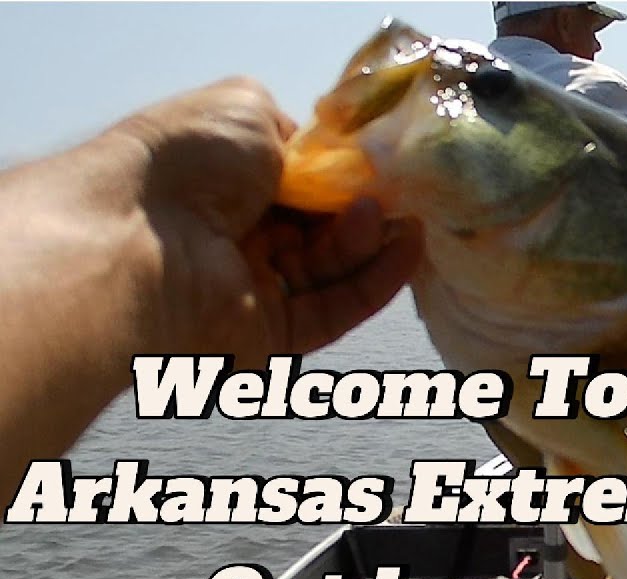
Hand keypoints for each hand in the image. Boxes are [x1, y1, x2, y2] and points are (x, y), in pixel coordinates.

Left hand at [0, 77, 424, 493]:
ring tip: (401, 219)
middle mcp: (238, 237)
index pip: (299, 182)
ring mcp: (254, 290)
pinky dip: (375, 282)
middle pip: (323, 228)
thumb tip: (326, 157)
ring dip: (371, 241)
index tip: (382, 165)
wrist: (137, 241)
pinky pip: (335, 309)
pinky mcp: (272, 337)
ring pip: (334, 269)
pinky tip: (405, 248)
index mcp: (223, 182)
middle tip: (400, 194)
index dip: (344, 174)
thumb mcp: (245, 110)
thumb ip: (294, 130)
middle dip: (365, 209)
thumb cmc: (184, 165)